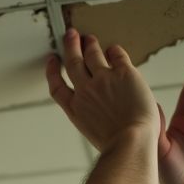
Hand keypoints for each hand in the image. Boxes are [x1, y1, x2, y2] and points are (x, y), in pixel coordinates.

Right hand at [45, 30, 158, 152]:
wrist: (131, 142)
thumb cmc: (119, 147)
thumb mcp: (94, 135)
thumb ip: (93, 119)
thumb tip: (102, 114)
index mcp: (76, 110)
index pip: (58, 86)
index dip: (52, 72)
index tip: (52, 62)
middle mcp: (86, 92)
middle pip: (72, 63)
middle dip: (70, 47)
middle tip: (70, 37)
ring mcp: (103, 80)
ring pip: (92, 54)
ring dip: (89, 44)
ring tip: (89, 38)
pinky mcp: (123, 73)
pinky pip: (116, 55)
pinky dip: (114, 50)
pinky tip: (114, 49)